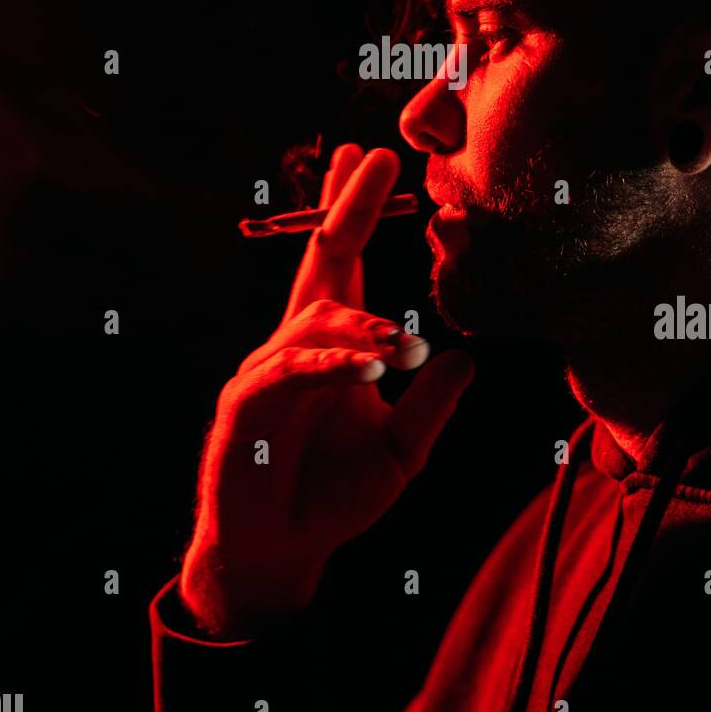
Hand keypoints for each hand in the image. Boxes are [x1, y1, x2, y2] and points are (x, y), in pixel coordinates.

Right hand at [180, 144, 474, 634]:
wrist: (278, 554)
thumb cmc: (330, 496)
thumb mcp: (399, 453)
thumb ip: (429, 409)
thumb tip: (465, 358)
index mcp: (330, 345)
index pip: (343, 263)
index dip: (355, 210)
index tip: (373, 158)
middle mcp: (295, 345)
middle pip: (319, 263)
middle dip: (344, 208)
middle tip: (369, 157)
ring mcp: (265, 372)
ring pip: (315, 325)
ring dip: (361, 326)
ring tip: (402, 344)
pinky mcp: (245, 409)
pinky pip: (292, 375)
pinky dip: (331, 368)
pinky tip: (369, 367)